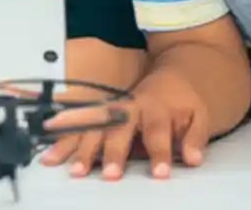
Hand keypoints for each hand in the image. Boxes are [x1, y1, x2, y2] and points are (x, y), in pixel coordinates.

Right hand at [41, 70, 208, 179]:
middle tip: (111, 175)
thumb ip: (195, 138)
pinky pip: (80, 125)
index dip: (159, 152)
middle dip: (113, 153)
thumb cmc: (183, 100)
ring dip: (83, 149)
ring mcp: (112, 108)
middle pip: (118, 129)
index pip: (157, 131)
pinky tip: (51, 152)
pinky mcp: (100, 113)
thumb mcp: (199, 115)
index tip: (160, 173)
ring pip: (94, 127)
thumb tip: (194, 158)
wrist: (169, 75)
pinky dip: (64, 138)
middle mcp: (129, 107)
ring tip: (75, 170)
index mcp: (156, 107)